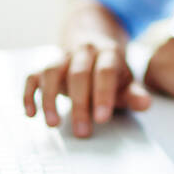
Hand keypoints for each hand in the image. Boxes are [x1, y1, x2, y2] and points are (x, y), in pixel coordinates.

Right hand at [23, 40, 149, 137]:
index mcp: (108, 53)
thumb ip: (133, 94)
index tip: (102, 118)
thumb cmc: (111, 69)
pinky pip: (32, 76)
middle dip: (80, 104)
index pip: (105, 71)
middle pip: (78, 74)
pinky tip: (31, 113)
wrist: (92, 41)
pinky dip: (29, 94)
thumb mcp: (126, 80)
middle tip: (82, 132)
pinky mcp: (45, 66)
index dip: (103, 94)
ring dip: (49, 98)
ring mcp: (63, 57)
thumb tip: (144, 104)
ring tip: (53, 124)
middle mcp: (84, 51)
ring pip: (51, 71)